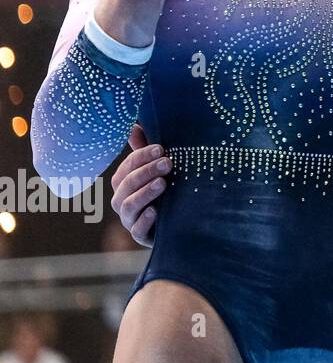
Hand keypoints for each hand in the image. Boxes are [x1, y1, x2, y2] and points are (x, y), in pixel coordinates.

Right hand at [109, 124, 170, 246]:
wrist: (180, 221)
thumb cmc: (165, 189)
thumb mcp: (157, 168)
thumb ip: (144, 150)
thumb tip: (134, 125)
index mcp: (123, 182)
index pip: (126, 167)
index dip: (141, 156)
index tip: (161, 149)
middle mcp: (122, 201)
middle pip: (127, 185)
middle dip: (146, 172)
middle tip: (168, 163)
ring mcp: (130, 220)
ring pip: (129, 206)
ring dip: (145, 193)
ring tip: (163, 183)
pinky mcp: (141, 237)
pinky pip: (137, 230)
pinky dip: (144, 221)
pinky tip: (156, 212)